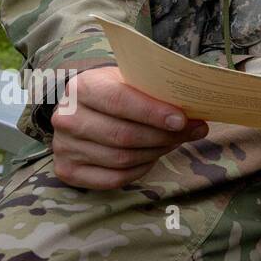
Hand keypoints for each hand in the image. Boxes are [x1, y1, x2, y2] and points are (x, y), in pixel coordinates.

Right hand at [50, 67, 208, 189]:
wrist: (83, 109)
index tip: (182, 120)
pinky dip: (140, 170)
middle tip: (191, 132)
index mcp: (82, 87)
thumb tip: (197, 113)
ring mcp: (63, 146)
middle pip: (123, 135)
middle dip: (163, 136)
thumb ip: (157, 93)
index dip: (153, 113)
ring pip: (121, 158)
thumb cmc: (116, 92)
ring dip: (156, 152)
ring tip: (175, 141)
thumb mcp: (131, 81)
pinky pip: (113, 178)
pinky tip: (152, 157)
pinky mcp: (67, 171)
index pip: (120, 101)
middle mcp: (66, 118)